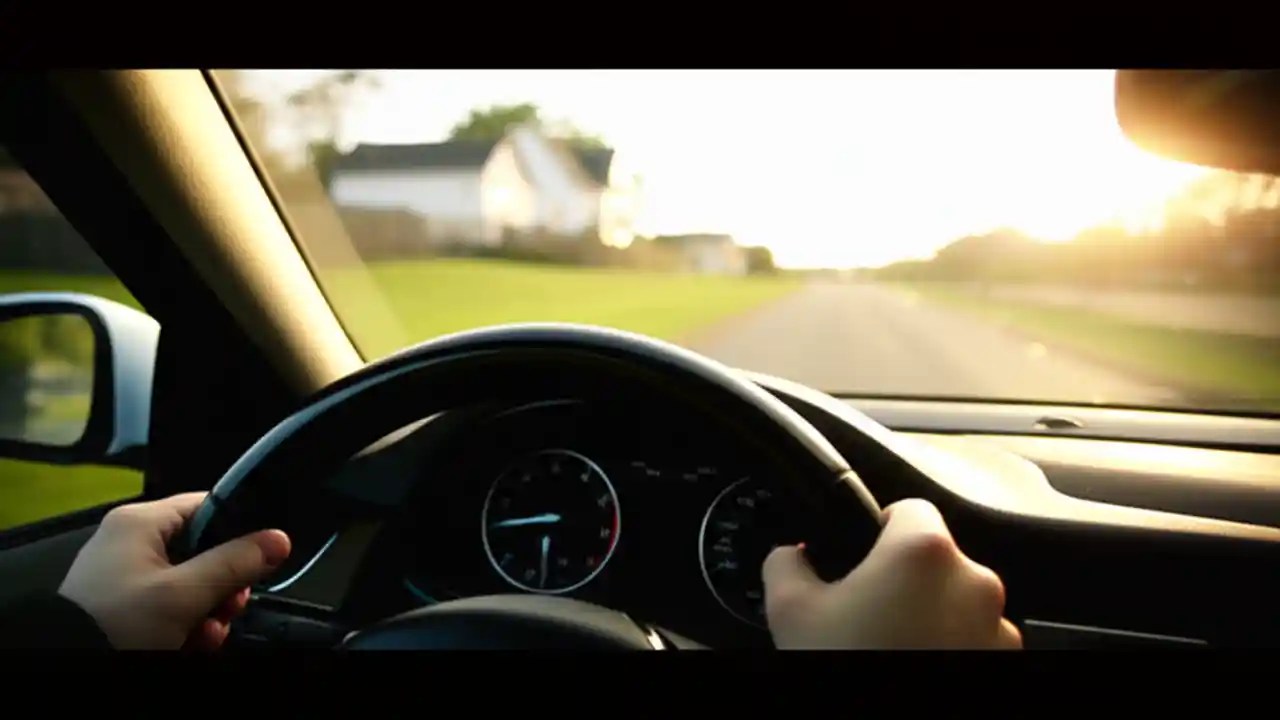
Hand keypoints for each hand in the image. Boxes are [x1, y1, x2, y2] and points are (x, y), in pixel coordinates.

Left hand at [58, 492, 290, 649]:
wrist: (64, 666)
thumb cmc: (118, 622)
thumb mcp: (184, 593)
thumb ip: (235, 563)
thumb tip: (279, 539)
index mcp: (139, 523)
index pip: (206, 506)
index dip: (239, 529)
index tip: (261, 557)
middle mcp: (131, 543)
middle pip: (203, 550)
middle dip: (225, 583)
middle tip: (233, 604)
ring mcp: (125, 577)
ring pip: (190, 583)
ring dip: (209, 610)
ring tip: (210, 633)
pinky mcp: (124, 607)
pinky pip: (170, 605)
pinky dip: (187, 623)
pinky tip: (194, 641)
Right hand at [763, 498, 1021, 648]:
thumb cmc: (848, 667)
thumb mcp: (790, 611)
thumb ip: (786, 562)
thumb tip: (789, 555)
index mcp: (923, 551)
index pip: (906, 508)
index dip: (877, 530)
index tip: (861, 556)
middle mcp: (973, 583)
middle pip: (934, 559)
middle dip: (901, 581)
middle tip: (864, 615)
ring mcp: (998, 629)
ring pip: (957, 603)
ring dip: (929, 618)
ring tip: (889, 648)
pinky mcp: (1005, 664)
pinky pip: (975, 641)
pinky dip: (949, 649)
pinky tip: (913, 665)